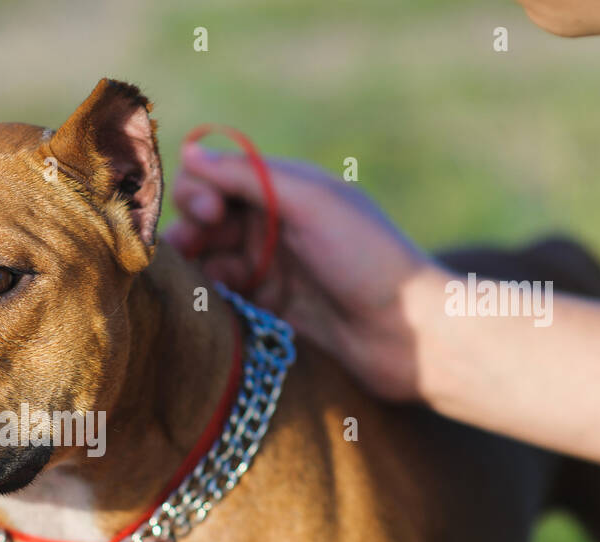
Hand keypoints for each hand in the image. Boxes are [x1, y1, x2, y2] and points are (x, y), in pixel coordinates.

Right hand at [166, 145, 446, 401]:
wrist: (412, 334)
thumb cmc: (368, 258)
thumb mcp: (309, 203)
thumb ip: (248, 177)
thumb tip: (188, 150)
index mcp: (286, 188)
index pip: (216, 176)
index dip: (200, 191)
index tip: (211, 215)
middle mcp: (275, 224)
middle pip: (204, 219)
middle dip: (191, 231)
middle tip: (191, 253)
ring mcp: (272, 267)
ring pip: (209, 259)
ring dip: (197, 267)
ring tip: (202, 286)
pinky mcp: (271, 309)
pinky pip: (224, 297)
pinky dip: (212, 297)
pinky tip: (213, 307)